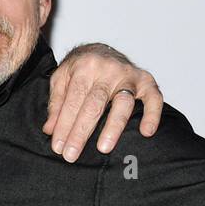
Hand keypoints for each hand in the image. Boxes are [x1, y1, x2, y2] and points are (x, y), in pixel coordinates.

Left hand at [44, 43, 163, 161]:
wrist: (101, 50)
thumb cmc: (80, 68)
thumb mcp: (61, 78)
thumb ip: (56, 103)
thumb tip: (50, 130)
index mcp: (85, 67)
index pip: (73, 100)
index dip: (64, 125)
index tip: (58, 147)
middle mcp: (108, 69)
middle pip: (94, 104)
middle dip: (81, 132)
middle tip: (72, 155)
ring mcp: (129, 75)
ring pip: (122, 103)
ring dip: (113, 127)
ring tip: (103, 148)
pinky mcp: (146, 80)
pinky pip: (154, 97)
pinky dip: (152, 114)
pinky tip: (146, 132)